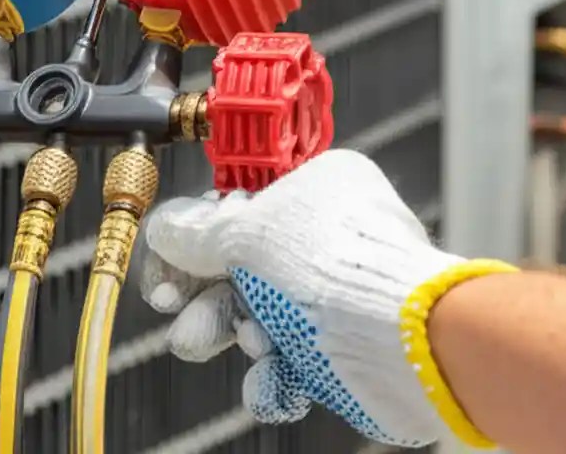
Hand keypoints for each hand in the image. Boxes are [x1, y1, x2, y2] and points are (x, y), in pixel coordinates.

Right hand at [136, 150, 479, 447]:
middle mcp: (329, 237)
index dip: (195, 237)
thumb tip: (164, 226)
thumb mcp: (243, 234)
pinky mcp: (341, 348)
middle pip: (241, 266)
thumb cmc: (332, 267)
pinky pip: (289, 361)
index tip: (164, 266)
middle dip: (204, 296)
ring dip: (232, 332)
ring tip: (234, 342)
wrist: (401, 342)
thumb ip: (196, 233)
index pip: (240, 204)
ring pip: (258, 316)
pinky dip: (273, 375)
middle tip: (174, 314)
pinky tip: (274, 378)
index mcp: (317, 187)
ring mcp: (336, 294)